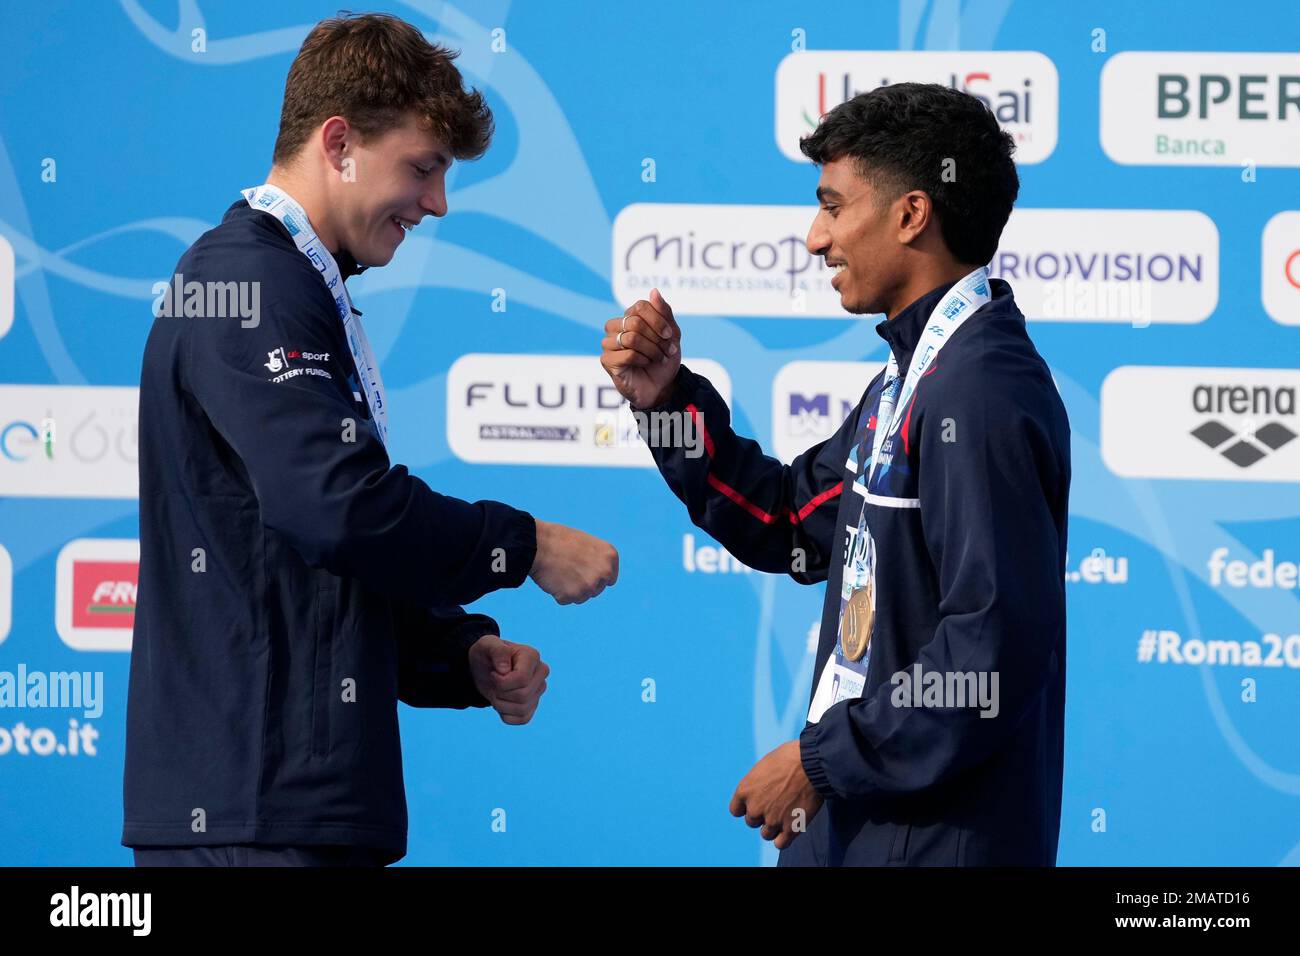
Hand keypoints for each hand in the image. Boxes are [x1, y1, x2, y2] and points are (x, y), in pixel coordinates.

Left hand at [467, 635, 549, 724]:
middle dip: (500, 693)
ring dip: (500, 705)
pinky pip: (522, 719)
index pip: (522, 679)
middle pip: (522, 696)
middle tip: (494, 683)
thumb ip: (497, 651)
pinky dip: (506, 715)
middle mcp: (541, 673)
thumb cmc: (487, 654)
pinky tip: (502, 702)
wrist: (484, 668)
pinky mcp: (533, 706)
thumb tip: (504, 670)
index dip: (502, 682)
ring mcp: (538, 691)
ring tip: (496, 692)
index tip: (493, 673)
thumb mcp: (486, 645)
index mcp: (532, 656)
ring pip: (522, 710)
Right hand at [528, 519, 618, 604]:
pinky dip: (558, 593)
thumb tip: (598, 575)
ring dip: (570, 589)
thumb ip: (597, 561)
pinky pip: (566, 600)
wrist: (538, 543)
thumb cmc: (559, 540)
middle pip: (596, 590)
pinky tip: (553, 578)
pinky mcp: (574, 595)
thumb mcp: (587, 544)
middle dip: (583, 584)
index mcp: (610, 556)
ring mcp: (590, 586)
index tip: (583, 570)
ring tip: (559, 572)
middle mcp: (604, 572)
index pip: (609, 578)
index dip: (595, 575)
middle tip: (568, 570)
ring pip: (581, 597)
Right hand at [600, 287, 681, 408]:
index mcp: (630, 316)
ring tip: (659, 358)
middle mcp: (616, 327)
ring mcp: (609, 343)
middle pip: (635, 322)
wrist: (662, 386)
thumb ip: (664, 312)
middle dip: (657, 338)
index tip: (670, 335)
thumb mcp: (671, 334)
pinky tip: (646, 364)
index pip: (640, 306)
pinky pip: (627, 354)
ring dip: (652, 350)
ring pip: (631, 338)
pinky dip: (643, 360)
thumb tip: (653, 291)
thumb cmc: (664, 359)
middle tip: (668, 350)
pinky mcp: (607, 361)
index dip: (658, 320)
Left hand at [729, 740, 823, 849]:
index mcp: (744, 790)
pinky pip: (780, 844)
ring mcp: (772, 820)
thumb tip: (760, 790)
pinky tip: (790, 828)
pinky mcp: (790, 828)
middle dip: (762, 815)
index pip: (736, 810)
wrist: (810, 764)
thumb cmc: (789, 758)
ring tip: (786, 814)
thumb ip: (757, 783)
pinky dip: (784, 838)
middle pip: (752, 822)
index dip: (747, 807)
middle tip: (777, 804)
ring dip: (774, 827)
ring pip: (766, 834)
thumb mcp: (763, 766)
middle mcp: (755, 808)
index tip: (757, 803)